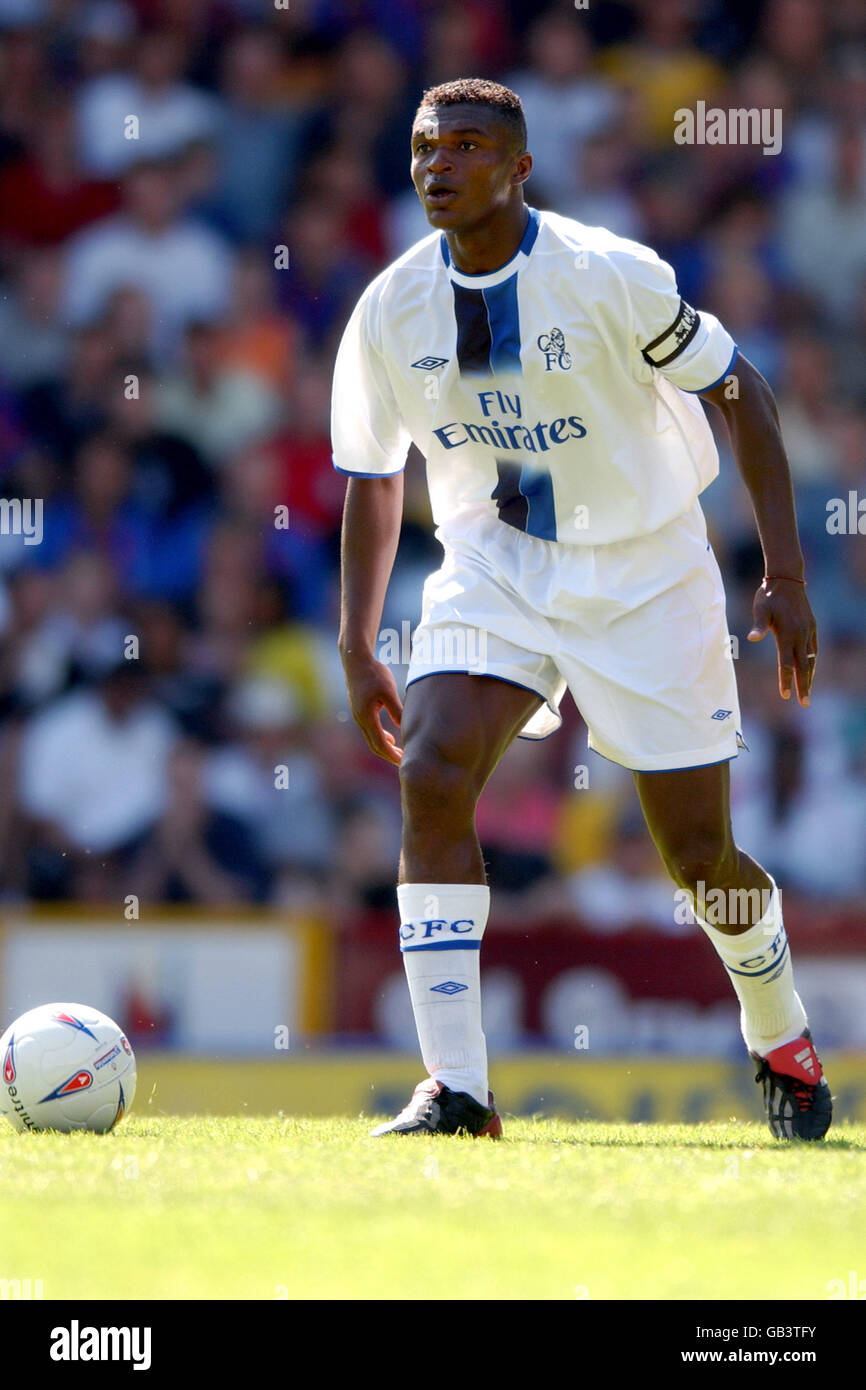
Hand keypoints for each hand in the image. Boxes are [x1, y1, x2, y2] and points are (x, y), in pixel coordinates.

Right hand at [341, 651, 403, 764]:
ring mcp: (358, 715)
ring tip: (399, 753)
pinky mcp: (360, 710)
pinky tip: (391, 737)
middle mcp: (360, 719)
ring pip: (371, 738)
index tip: (403, 762)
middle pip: (374, 745)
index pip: (379, 743)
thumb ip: (396, 710)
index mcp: (366, 716)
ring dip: (385, 747)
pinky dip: (380, 737)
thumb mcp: (388, 691)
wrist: (356, 660)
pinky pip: (370, 729)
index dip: (391, 755)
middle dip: (388, 755)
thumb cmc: (374, 673)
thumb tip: (404, 728)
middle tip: (403, 763)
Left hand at [747, 578, 816, 705]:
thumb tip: (751, 638)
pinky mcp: (811, 627)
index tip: (785, 696)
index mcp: (787, 633)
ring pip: (811, 660)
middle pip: (803, 667)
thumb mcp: (760, 609)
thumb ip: (758, 625)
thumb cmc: (768, 595)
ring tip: (807, 692)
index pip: (786, 663)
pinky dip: (812, 662)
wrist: (787, 579)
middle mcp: (801, 635)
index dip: (786, 681)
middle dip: (804, 686)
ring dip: (809, 676)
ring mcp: (808, 631)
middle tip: (804, 703)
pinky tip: (809, 669)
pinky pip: (813, 650)